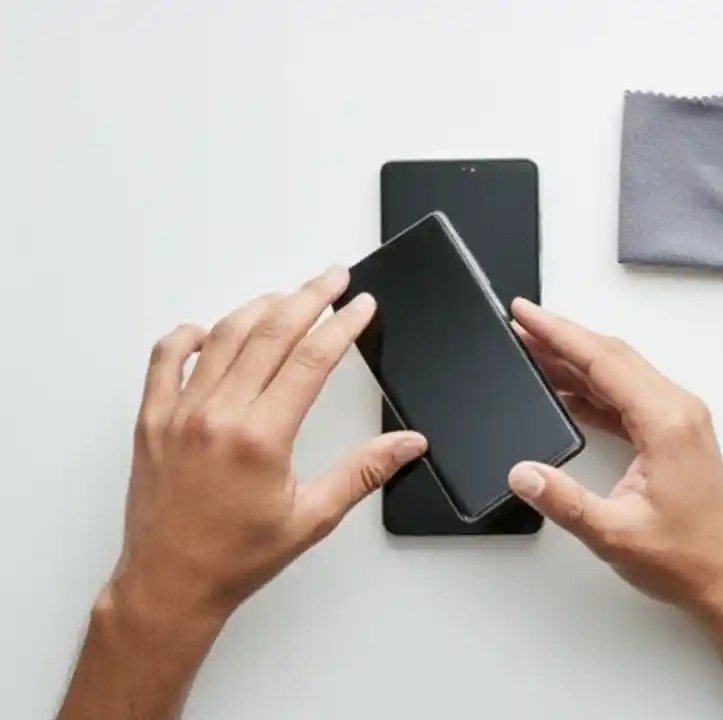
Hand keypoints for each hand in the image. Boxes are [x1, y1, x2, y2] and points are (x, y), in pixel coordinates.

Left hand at [110, 267, 425, 625]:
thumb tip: (408, 444)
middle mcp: (217, 416)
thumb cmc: (235, 557)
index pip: (311, 359)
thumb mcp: (313, 517)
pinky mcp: (151, 419)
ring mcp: (179, 413)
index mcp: (261, 438)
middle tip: (334, 278)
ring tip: (288, 297)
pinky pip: (166, 358)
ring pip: (224, 335)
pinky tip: (211, 330)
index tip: (360, 306)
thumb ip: (364, 471)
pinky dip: (191, 334)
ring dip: (261, 307)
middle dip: (309, 297)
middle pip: (270, 332)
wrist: (170, 583)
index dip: (342, 325)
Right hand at [507, 299, 722, 616]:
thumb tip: (524, 473)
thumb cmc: (688, 558)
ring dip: (576, 361)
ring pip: (620, 373)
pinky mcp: (673, 435)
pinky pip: (627, 397)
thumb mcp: (614, 533)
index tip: (525, 314)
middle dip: (562, 338)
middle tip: (520, 325)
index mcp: (667, 422)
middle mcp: (677, 411)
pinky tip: (564, 392)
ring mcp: (678, 421)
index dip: (558, 333)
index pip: (603, 360)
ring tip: (532, 352)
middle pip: (612, 357)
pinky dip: (593, 388)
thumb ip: (563, 501)